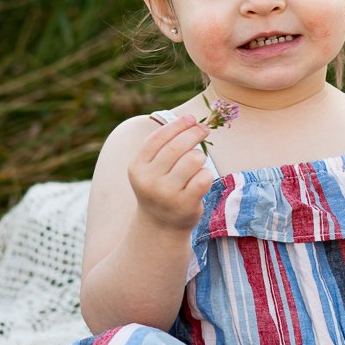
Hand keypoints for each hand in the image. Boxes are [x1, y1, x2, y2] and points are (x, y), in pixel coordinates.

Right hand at [127, 115, 215, 231]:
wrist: (161, 226)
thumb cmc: (161, 189)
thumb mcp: (152, 169)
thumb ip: (163, 146)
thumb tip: (188, 119)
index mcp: (137, 167)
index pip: (158, 138)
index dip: (176, 125)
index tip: (190, 118)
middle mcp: (149, 180)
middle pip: (177, 146)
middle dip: (194, 133)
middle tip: (204, 130)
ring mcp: (166, 193)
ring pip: (193, 159)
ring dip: (200, 157)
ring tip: (197, 164)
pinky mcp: (185, 204)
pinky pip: (204, 177)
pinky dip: (207, 174)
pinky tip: (202, 178)